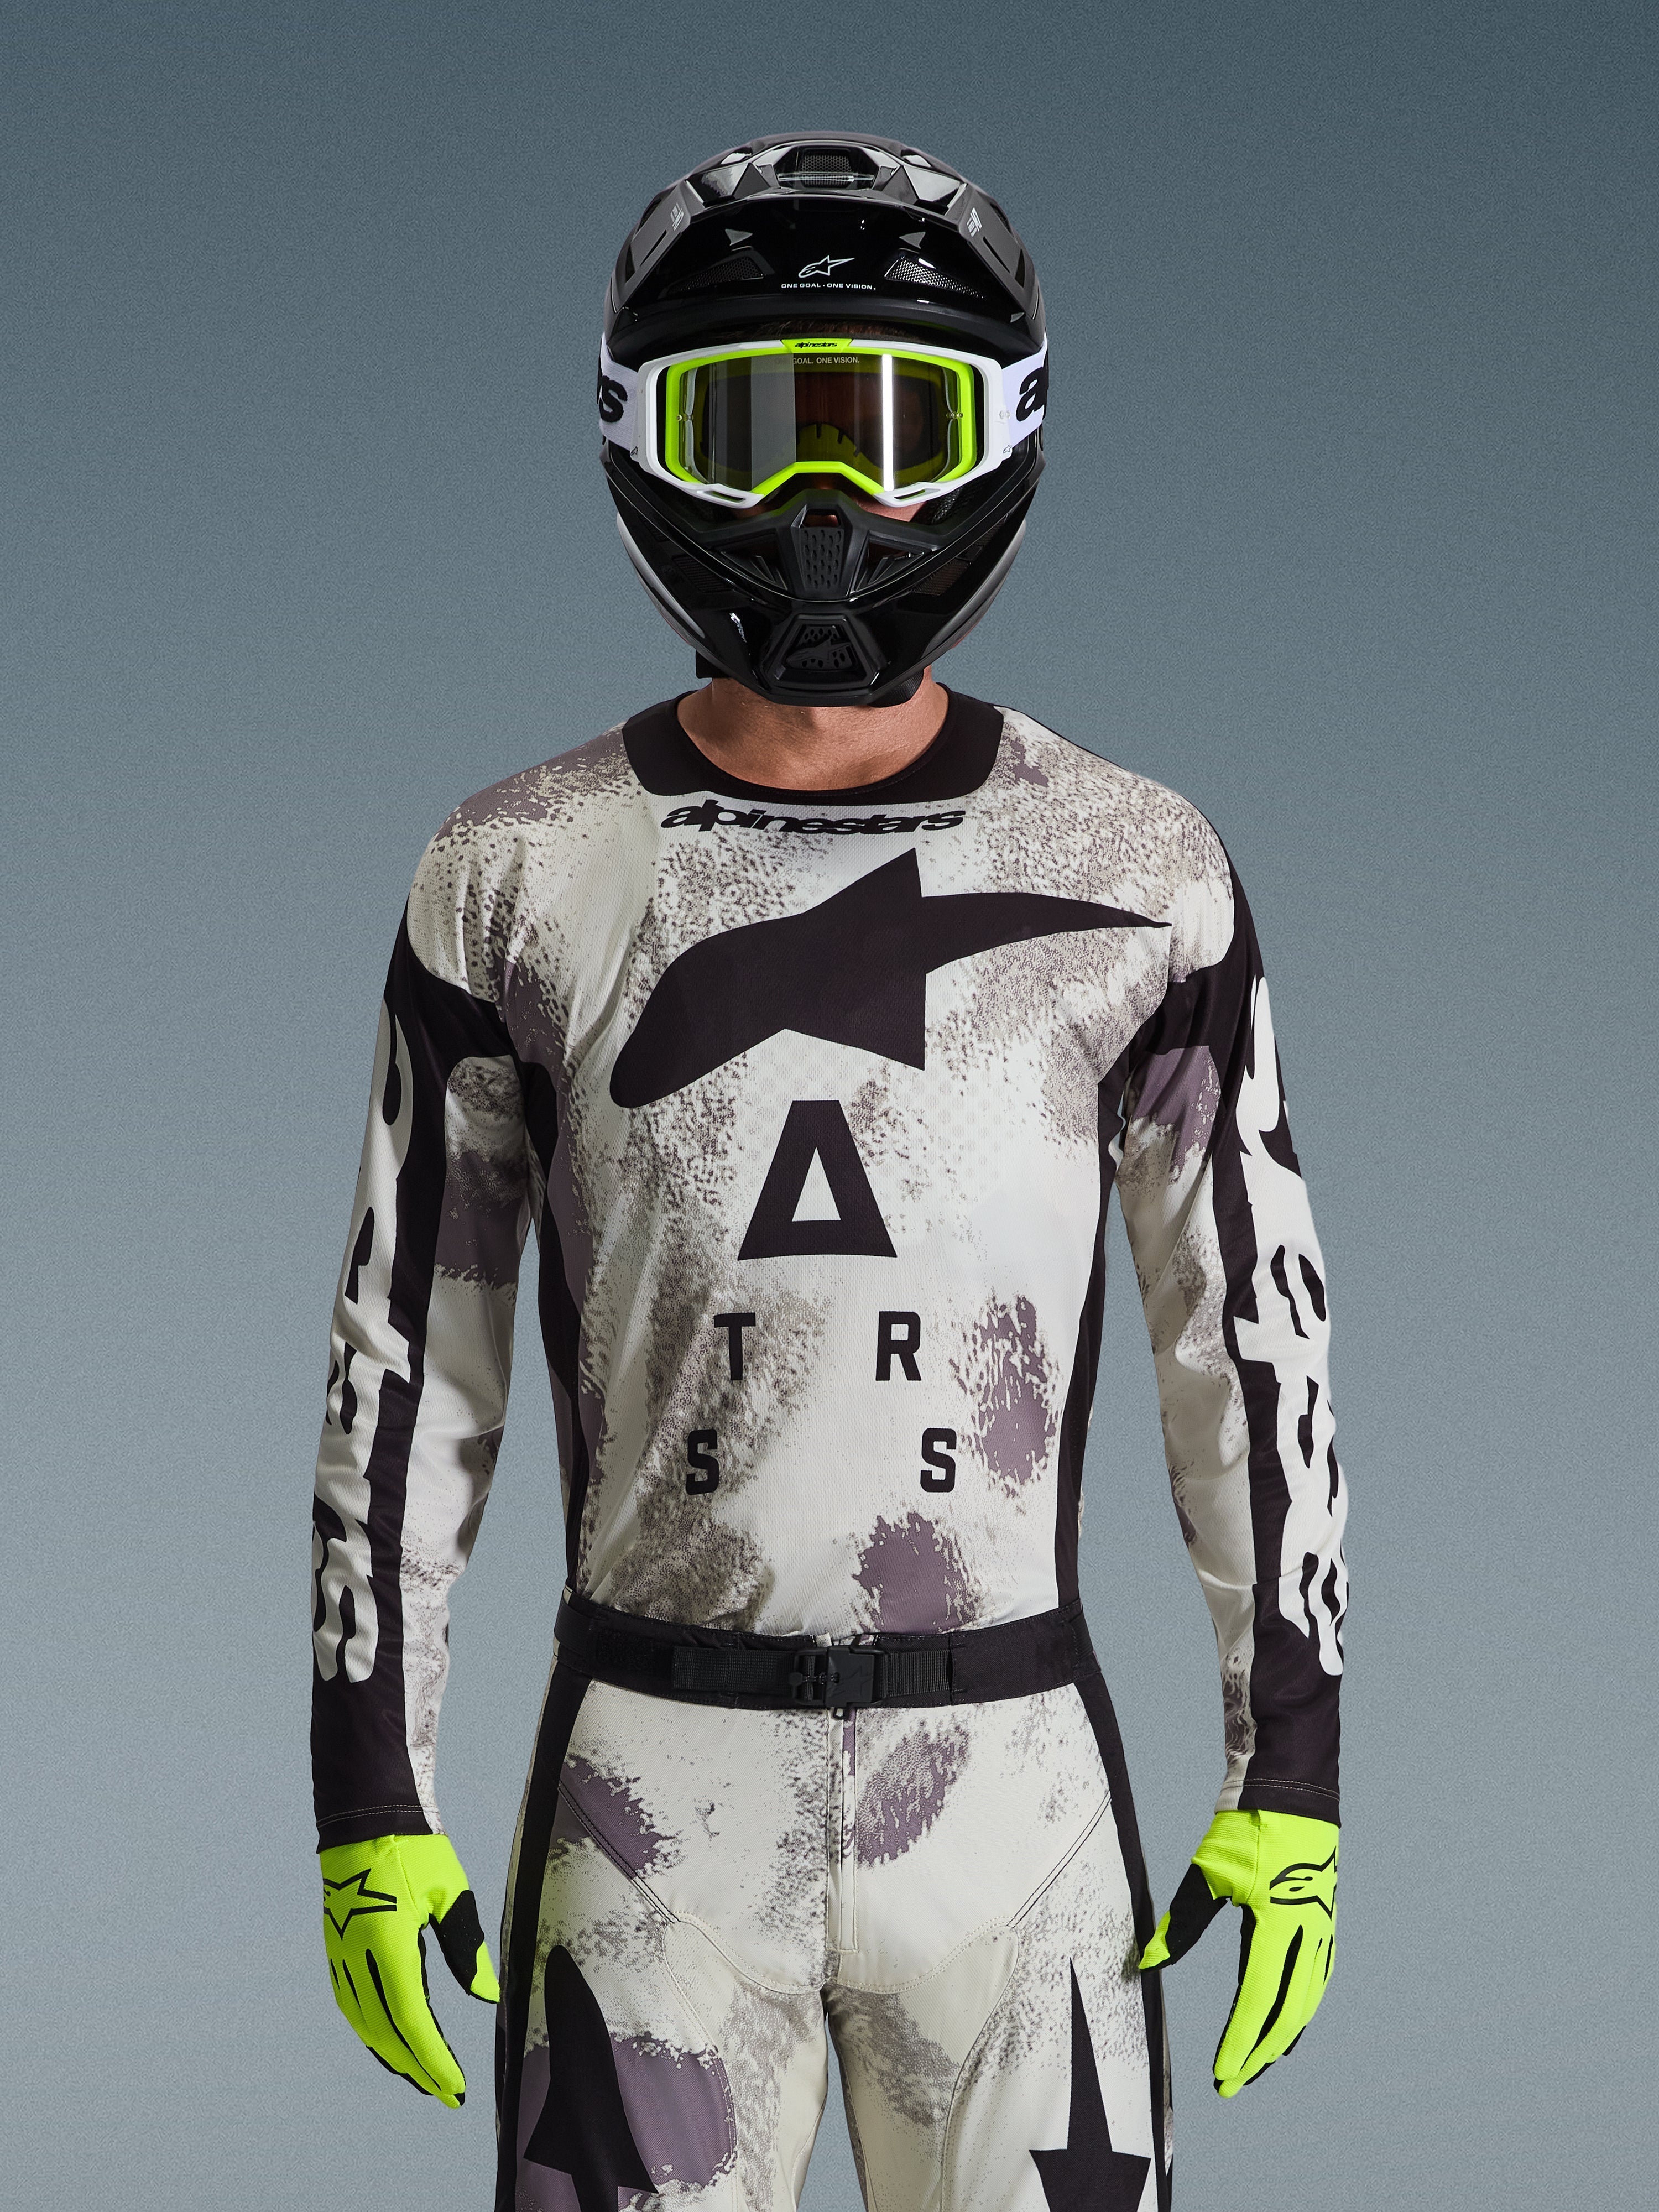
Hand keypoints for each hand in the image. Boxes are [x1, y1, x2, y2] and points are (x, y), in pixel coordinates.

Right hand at [319, 1832, 499, 2106]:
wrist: (366, 1818)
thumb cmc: (415, 1851)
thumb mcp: (450, 1894)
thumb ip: (466, 1947)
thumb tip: (487, 1996)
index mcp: (388, 1945)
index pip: (411, 2021)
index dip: (433, 2059)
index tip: (454, 2086)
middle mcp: (357, 1958)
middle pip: (387, 2032)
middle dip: (417, 2068)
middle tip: (445, 2094)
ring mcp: (341, 1955)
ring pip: (364, 2024)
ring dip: (392, 2056)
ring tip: (421, 2079)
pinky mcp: (336, 1949)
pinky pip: (352, 2005)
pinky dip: (372, 2032)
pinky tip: (389, 2042)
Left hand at [1139, 1809, 1336, 2097]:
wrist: (1292, 1794)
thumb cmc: (1247, 1829)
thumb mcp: (1208, 1873)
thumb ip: (1183, 1923)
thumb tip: (1147, 1962)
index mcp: (1280, 1925)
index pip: (1258, 1999)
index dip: (1239, 2041)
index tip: (1221, 2073)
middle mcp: (1309, 1935)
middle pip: (1286, 2013)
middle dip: (1257, 2054)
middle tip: (1229, 2084)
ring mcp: (1322, 1931)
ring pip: (1304, 2003)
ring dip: (1279, 2039)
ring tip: (1253, 2068)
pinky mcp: (1323, 1925)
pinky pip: (1314, 1983)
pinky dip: (1298, 2013)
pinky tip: (1285, 2029)